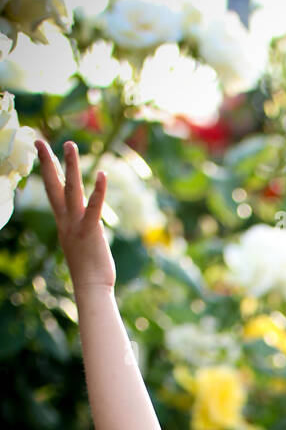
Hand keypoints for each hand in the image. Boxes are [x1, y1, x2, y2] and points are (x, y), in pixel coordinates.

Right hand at [34, 138, 115, 290]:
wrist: (91, 289)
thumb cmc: (89, 271)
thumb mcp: (80, 246)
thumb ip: (81, 231)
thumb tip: (86, 227)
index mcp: (63, 223)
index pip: (52, 192)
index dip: (47, 171)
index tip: (42, 152)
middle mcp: (66, 221)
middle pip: (53, 186)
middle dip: (47, 162)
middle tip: (39, 140)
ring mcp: (76, 225)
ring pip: (71, 189)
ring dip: (70, 166)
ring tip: (69, 143)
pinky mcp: (90, 231)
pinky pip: (93, 207)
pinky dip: (98, 191)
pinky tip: (102, 174)